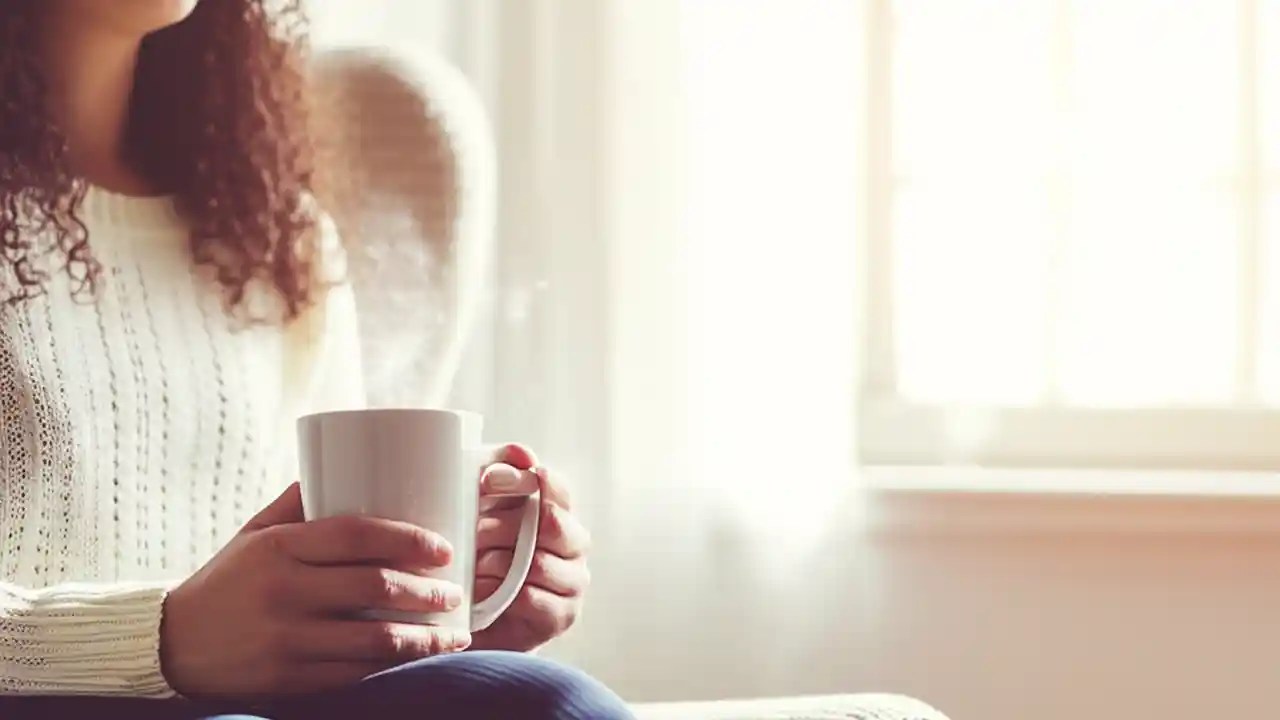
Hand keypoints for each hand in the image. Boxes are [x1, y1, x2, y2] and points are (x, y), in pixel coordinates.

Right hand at [160, 484, 471, 699]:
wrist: (171, 643)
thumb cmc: (227, 580)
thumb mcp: (255, 533)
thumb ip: (299, 501)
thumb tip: (349, 457)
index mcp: (279, 547)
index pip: (358, 535)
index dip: (408, 540)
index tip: (443, 548)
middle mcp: (283, 591)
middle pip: (374, 586)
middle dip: (427, 591)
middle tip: (455, 592)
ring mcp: (286, 639)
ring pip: (373, 638)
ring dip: (422, 637)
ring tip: (452, 633)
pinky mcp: (288, 678)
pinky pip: (354, 672)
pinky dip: (392, 666)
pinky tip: (416, 659)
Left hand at [469, 444, 591, 651]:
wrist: (472, 622)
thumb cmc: (481, 558)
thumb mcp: (484, 512)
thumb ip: (502, 475)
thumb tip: (520, 451)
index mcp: (560, 512)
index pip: (559, 488)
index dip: (527, 480)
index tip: (488, 480)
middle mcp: (575, 544)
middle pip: (550, 522)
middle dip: (502, 528)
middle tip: (474, 535)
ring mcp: (573, 581)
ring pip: (539, 561)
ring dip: (498, 563)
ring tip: (474, 568)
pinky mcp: (561, 615)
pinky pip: (532, 596)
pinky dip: (503, 594)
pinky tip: (483, 593)